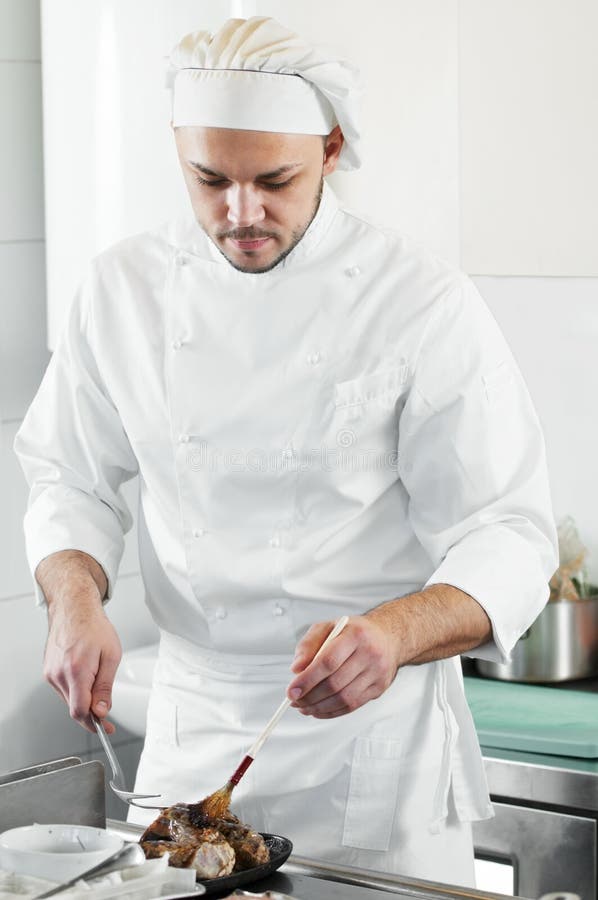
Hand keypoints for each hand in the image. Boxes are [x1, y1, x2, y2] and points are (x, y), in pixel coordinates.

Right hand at [44, 595, 121, 733]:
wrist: (74, 609)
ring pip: (69, 699)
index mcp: (76, 671)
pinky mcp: (47, 671)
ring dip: (83, 697)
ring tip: (95, 674)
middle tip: (106, 706)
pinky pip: (63, 689)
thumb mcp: (111, 656)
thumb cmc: (94, 627)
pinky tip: (84, 672)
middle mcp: (58, 674)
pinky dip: (75, 688)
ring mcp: (50, 673)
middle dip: (92, 710)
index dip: (95, 724)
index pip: (80, 711)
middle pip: (75, 708)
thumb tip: (102, 711)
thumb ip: (105, 687)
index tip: (106, 728)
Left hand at [286, 615, 399, 717]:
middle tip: (294, 701)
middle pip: (335, 684)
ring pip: (344, 699)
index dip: (307, 680)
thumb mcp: (327, 627)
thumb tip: (296, 669)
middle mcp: (370, 654)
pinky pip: (352, 706)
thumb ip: (308, 645)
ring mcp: (377, 673)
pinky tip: (319, 709)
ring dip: (319, 707)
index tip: (291, 691)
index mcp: (355, 635)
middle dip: (310, 697)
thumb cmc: (353, 632)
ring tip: (304, 707)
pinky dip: (332, 712)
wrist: (386, 637)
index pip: (328, 661)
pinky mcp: (379, 688)